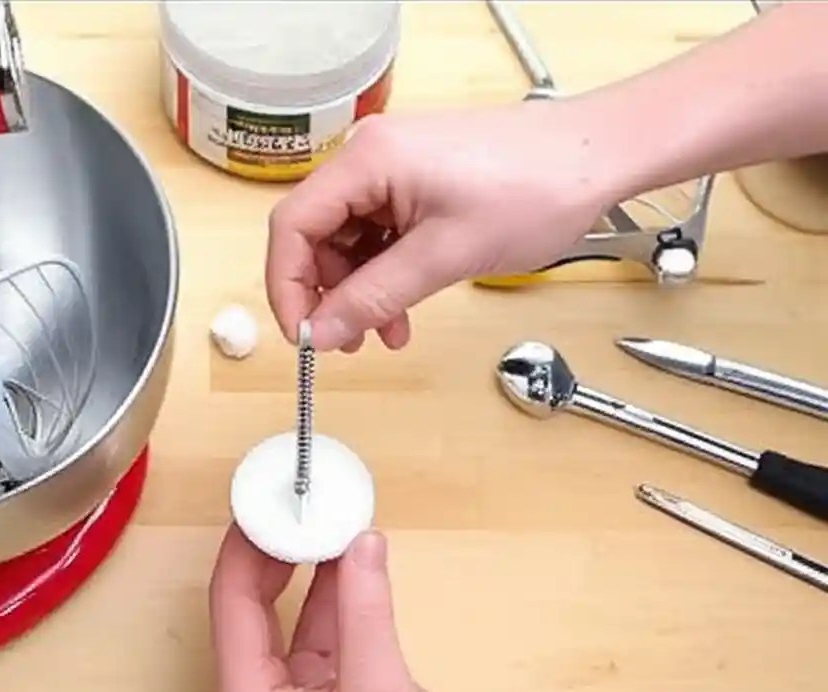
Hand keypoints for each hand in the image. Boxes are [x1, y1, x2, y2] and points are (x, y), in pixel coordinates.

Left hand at [209, 524, 454, 691]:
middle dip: (279, 549)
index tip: (267, 502)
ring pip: (296, 619)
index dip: (248, 545)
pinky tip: (356, 564)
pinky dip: (344, 597)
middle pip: (255, 606)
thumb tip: (363, 549)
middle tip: (297, 501)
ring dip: (317, 568)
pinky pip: (328, 637)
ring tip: (329, 519)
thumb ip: (369, 619)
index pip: (232, 602)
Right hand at [266, 100, 619, 350]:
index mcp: (368, 160)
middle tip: (343, 339)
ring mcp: (394, 169)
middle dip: (326, 293)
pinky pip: (378, 234)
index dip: (287, 286)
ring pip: (347, 241)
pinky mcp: (415, 182)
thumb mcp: (446, 257)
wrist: (599, 158)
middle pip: (315, 235)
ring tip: (384, 331)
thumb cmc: (538, 187)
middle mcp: (372, 157)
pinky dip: (383, 275)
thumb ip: (374, 297)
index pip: (292, 226)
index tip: (302, 332)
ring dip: (359, 291)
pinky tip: (401, 309)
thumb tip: (321, 331)